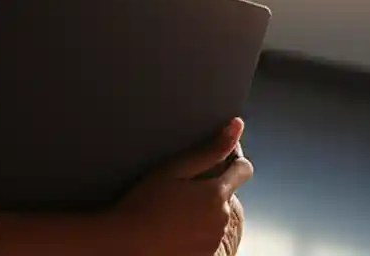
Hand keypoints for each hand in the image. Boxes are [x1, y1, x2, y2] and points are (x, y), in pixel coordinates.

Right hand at [106, 118, 254, 255]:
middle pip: (228, 194)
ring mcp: (214, 240)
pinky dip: (198, 231)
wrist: (126, 243)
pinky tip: (176, 228)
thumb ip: (209, 149)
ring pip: (218, 216)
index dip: (233, 162)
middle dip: (212, 188)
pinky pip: (209, 235)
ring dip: (205, 211)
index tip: (215, 162)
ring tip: (175, 210)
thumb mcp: (174, 169)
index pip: (244, 170)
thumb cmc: (145, 203)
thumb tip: (237, 126)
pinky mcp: (206, 255)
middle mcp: (221, 219)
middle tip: (181, 189)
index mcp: (216, 194)